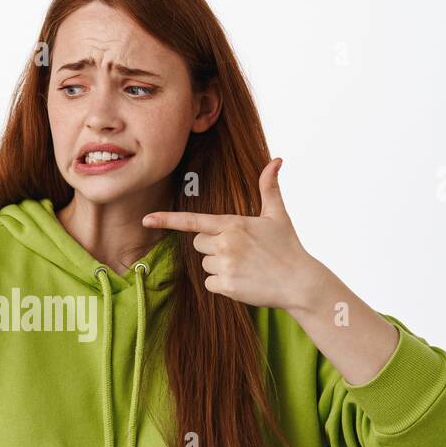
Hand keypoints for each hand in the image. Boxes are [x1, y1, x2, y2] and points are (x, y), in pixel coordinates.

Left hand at [142, 158, 326, 312]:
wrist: (300, 282)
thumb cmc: (288, 247)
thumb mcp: (278, 215)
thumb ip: (269, 187)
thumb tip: (276, 160)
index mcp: (233, 224)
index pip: (193, 221)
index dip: (167, 220)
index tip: (146, 219)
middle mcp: (226, 243)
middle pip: (199, 243)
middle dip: (213, 246)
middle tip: (240, 251)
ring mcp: (225, 265)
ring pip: (205, 264)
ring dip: (220, 266)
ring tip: (246, 267)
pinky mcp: (227, 286)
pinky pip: (210, 284)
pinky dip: (223, 285)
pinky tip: (243, 281)